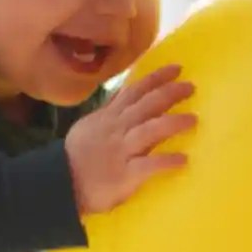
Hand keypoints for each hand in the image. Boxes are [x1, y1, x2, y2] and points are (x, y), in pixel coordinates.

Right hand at [64, 64, 196, 214]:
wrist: (59, 183)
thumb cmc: (77, 156)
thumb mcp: (90, 125)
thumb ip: (110, 110)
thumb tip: (127, 93)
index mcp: (109, 118)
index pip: (134, 91)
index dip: (156, 78)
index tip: (176, 68)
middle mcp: (117, 130)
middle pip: (146, 106)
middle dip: (169, 94)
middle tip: (190, 87)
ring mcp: (121, 151)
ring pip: (149, 131)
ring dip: (172, 123)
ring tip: (192, 119)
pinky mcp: (124, 174)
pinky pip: (148, 165)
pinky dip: (165, 161)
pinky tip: (183, 159)